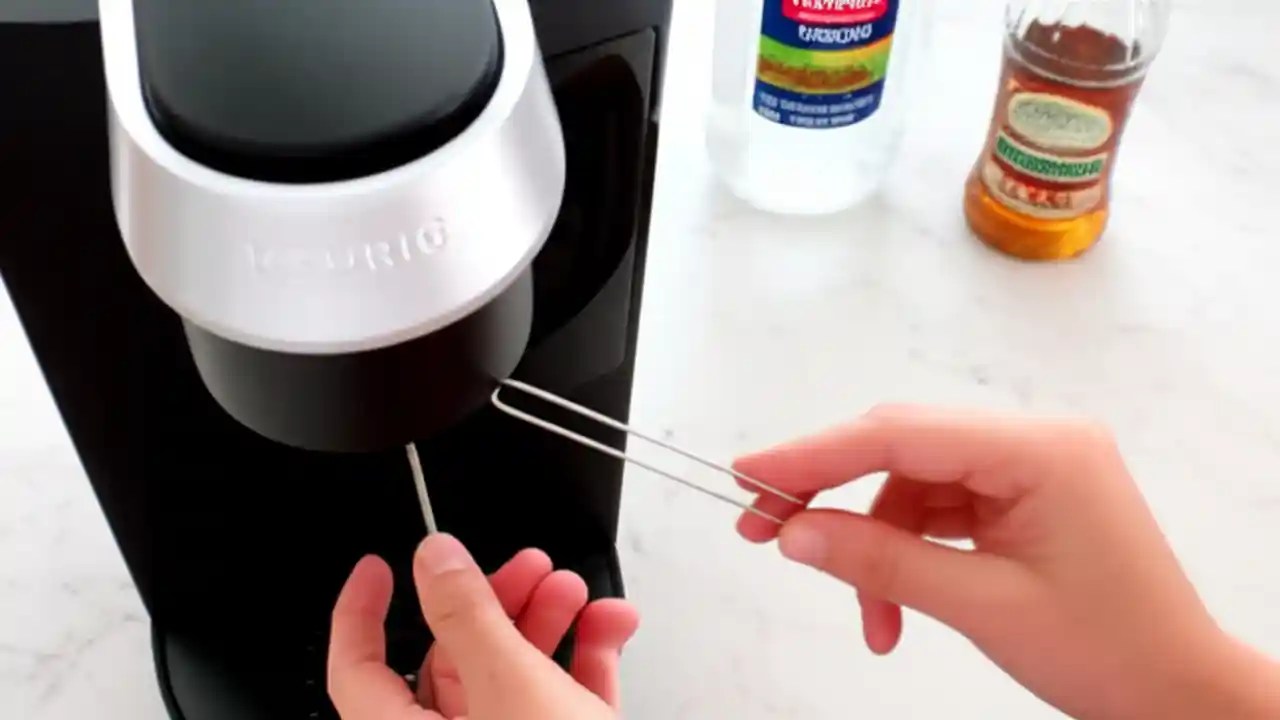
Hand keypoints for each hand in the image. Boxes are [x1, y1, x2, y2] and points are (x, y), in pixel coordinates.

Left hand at [328, 534, 637, 718]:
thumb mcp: (511, 687)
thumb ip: (468, 616)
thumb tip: (435, 561)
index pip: (358, 671)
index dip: (362, 614)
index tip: (380, 571)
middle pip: (454, 660)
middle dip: (496, 602)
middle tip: (524, 568)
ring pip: (514, 674)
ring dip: (547, 622)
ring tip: (571, 591)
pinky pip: (562, 697)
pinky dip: (586, 657)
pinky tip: (610, 627)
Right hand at [735, 405, 1279, 719]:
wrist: (1180, 694)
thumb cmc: (1113, 652)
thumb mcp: (984, 607)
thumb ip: (881, 562)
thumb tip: (795, 535)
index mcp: (1040, 450)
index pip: (900, 435)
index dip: (814, 454)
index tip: (749, 472)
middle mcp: (1035, 443)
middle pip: (900, 447)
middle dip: (829, 493)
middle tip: (762, 527)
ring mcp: (1030, 468)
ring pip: (912, 485)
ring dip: (873, 545)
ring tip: (867, 615)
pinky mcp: (1022, 497)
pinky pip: (938, 510)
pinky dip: (905, 555)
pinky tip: (894, 609)